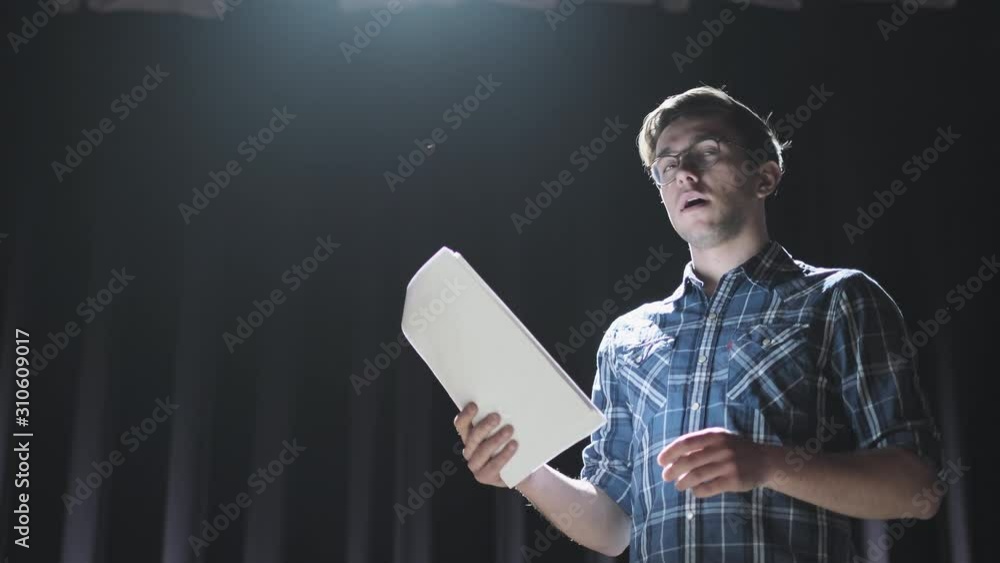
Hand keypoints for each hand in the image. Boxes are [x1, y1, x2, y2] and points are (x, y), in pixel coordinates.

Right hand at [453, 402, 518, 487]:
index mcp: (469, 435)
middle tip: (497, 417)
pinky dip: (503, 455)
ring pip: (482, 451)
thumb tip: (506, 404)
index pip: (461, 424)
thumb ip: (500, 419)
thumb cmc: (509, 442)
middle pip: (472, 437)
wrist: (518, 469)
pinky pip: (493, 466)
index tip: (474, 405)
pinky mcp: (485, 476)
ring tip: (509, 430)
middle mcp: (469, 449)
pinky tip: (513, 445)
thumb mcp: (502, 429)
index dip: (465, 415)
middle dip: (484, 426)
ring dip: (495, 439)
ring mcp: (476, 464)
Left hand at [657, 427, 775, 497]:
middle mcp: (721, 448)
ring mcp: (728, 465)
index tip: (660, 461)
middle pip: (689, 461)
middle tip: (665, 476)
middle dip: (673, 470)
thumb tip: (672, 455)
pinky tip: (694, 491)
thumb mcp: (720, 439)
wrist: (765, 461)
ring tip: (678, 485)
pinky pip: (709, 488)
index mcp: (714, 435)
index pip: (685, 442)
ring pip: (697, 476)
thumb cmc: (735, 449)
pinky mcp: (734, 481)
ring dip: (683, 482)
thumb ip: (700, 443)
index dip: (670, 452)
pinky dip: (698, 491)